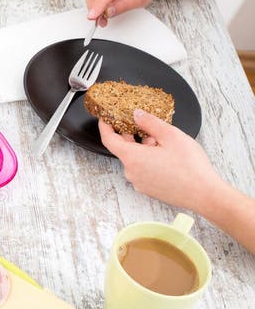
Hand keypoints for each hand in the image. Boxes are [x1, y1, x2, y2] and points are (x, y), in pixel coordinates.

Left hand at [98, 110, 220, 211]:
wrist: (204, 194)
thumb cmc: (190, 168)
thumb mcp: (171, 135)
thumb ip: (150, 122)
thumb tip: (137, 115)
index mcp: (133, 158)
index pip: (109, 140)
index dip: (105, 126)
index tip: (106, 118)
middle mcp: (132, 172)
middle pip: (124, 149)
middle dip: (132, 136)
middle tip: (145, 126)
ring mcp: (140, 183)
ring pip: (135, 159)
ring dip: (143, 148)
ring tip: (163, 142)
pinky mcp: (148, 189)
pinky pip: (142, 170)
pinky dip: (148, 160)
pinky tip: (165, 155)